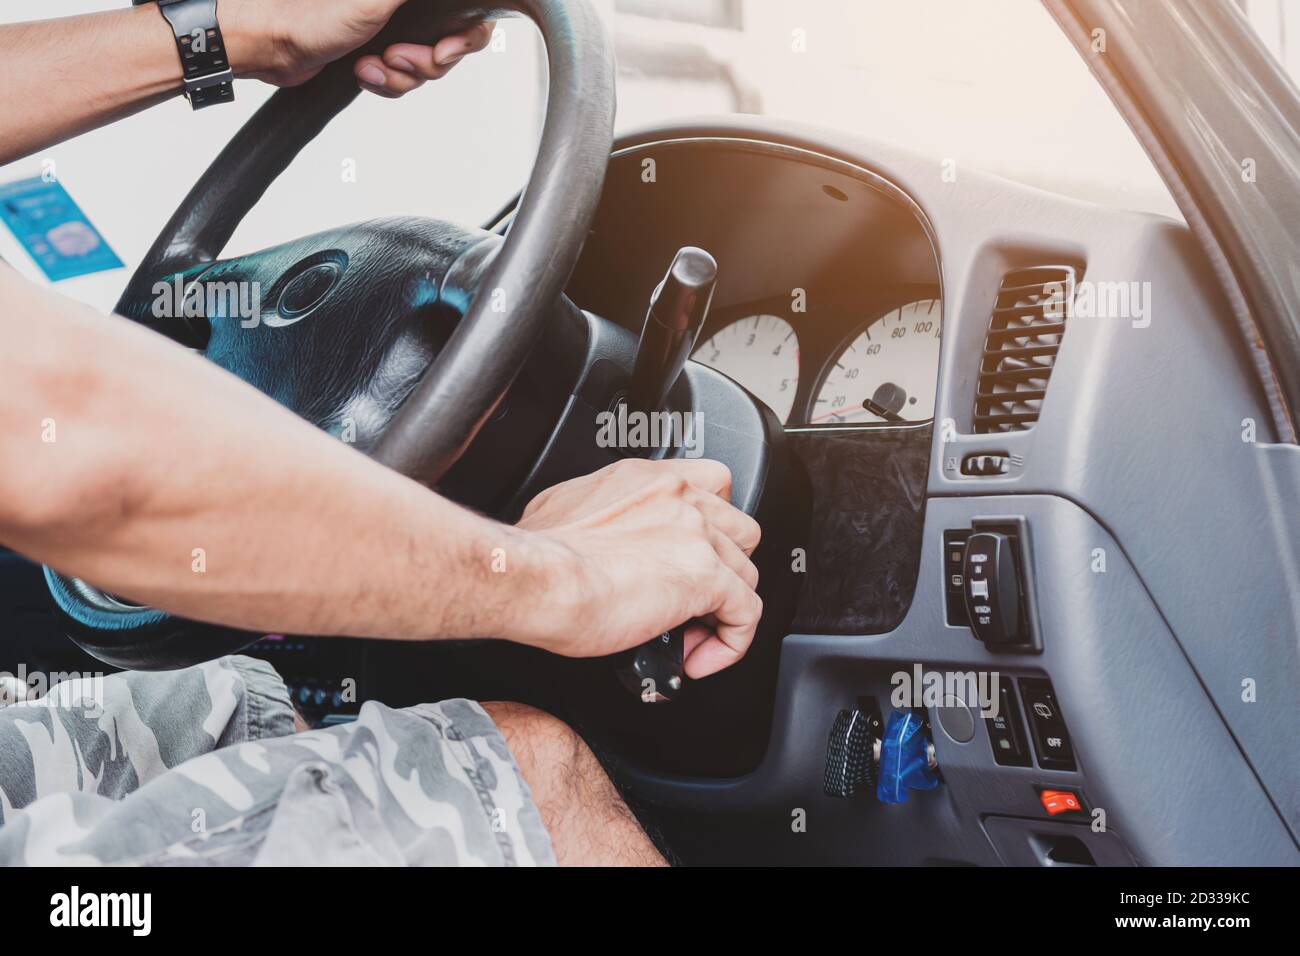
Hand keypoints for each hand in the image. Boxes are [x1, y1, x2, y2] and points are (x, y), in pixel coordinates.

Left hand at [222, 0, 492, 95]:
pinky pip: (405, 78)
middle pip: (451, 40)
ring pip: (427, 65)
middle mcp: (406, 4)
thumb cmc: (311, 15)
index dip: (464, 35)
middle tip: (395, 57)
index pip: (463, 12)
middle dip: (426, 60)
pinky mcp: (381, 48)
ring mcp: (394, 25)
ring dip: (401, 76)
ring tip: (369, 65)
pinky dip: (387, 83)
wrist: (272, 45)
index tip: (443, 49)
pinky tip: (363, 71)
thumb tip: (452, 2)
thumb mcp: (378, 0)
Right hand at [516, 459, 762, 679]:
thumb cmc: (537, 555)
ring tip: (689, 638)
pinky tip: (698, 659)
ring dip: (724, 609)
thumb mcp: (559, 509)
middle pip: (738, 530)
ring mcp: (697, 533)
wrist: (538, 580)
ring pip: (746, 573)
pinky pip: (747, 613)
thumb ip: (590, 514)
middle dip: (723, 568)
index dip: (709, 528)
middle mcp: (677, 495)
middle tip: (690, 601)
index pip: (709, 486)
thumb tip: (580, 540)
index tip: (688, 557)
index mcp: (646, 479)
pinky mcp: (706, 576)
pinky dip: (730, 643)